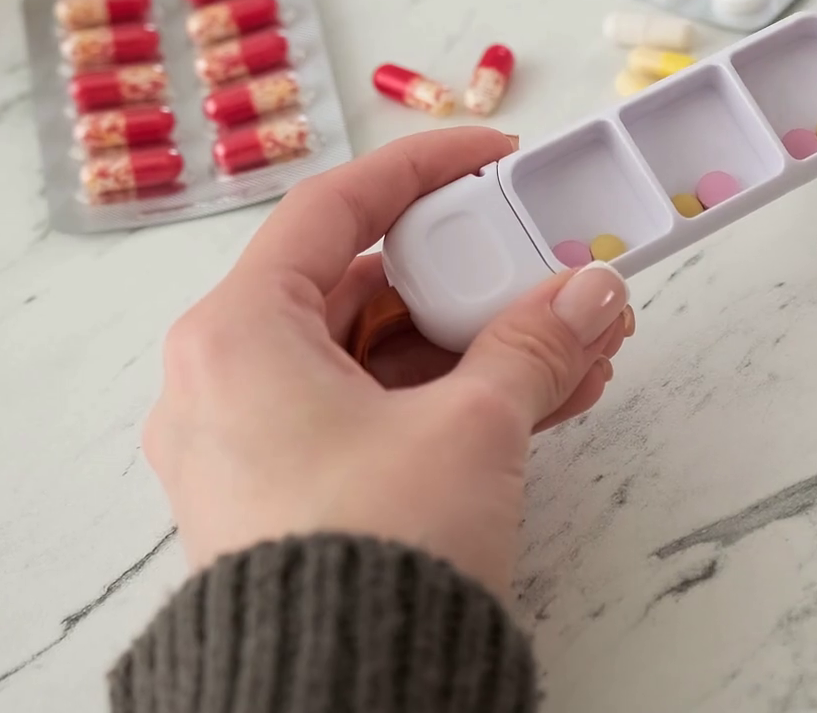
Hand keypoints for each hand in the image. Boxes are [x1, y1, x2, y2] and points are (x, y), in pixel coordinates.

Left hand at [144, 128, 632, 593]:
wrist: (332, 699)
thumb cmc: (369, 552)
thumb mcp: (472, 427)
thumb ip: (536, 343)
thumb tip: (590, 290)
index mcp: (238, 335)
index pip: (334, 209)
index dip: (422, 169)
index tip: (494, 158)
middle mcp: (226, 382)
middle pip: (361, 288)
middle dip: (475, 278)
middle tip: (551, 265)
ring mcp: (252, 446)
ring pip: (377, 360)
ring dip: (481, 345)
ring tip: (581, 344)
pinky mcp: (288, 500)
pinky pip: (374, 418)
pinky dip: (452, 401)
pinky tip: (547, 399)